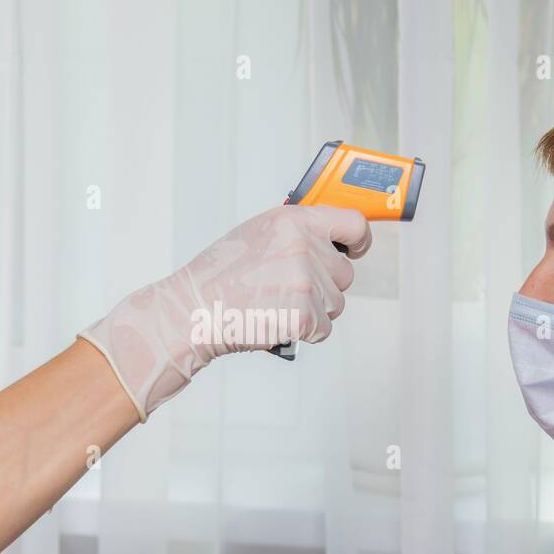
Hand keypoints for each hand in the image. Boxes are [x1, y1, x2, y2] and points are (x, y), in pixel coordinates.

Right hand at [78, 205, 370, 421]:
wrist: (195, 310)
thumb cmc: (219, 274)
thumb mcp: (257, 233)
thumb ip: (295, 232)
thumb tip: (327, 238)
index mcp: (294, 221)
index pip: (353, 224)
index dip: (358, 241)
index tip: (354, 251)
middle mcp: (305, 247)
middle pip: (345, 273)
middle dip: (324, 285)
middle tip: (288, 290)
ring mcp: (307, 282)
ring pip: (336, 304)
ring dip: (313, 310)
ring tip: (276, 305)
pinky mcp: (305, 316)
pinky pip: (324, 329)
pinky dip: (304, 332)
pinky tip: (275, 321)